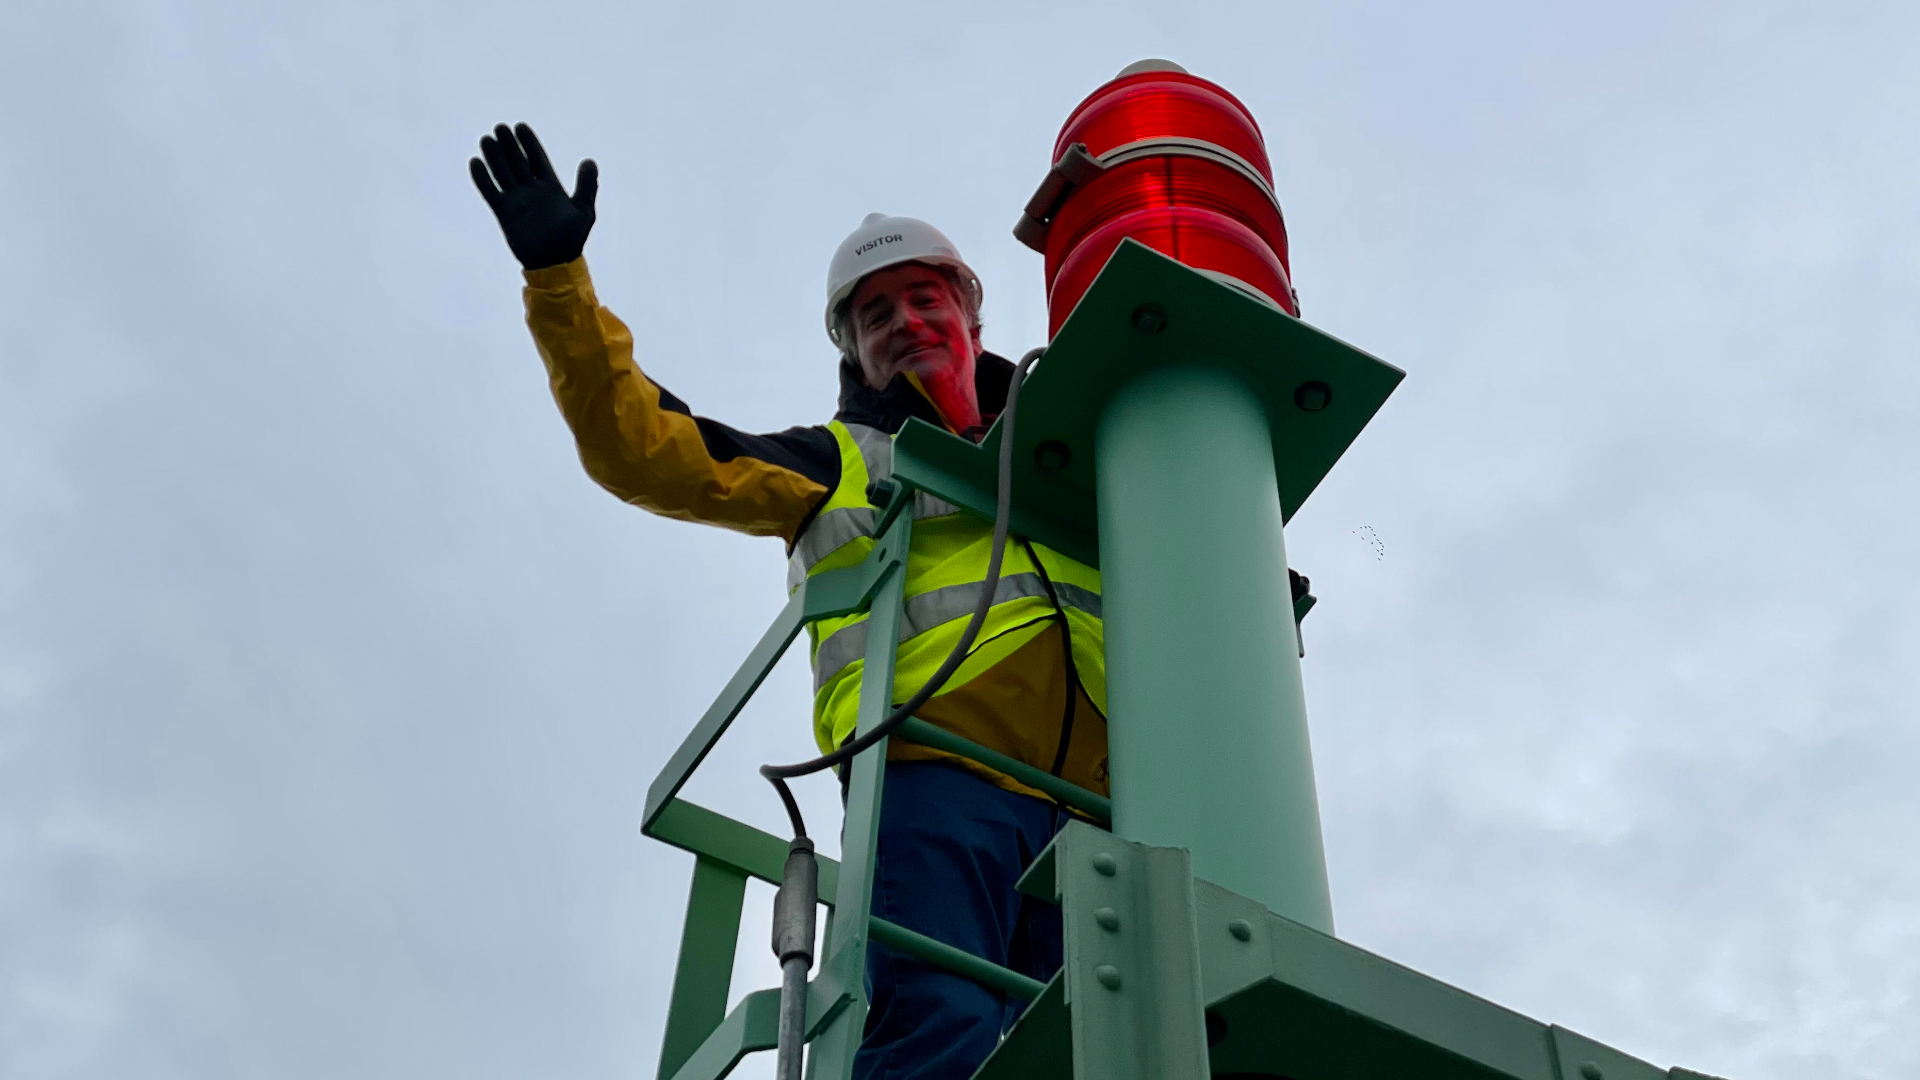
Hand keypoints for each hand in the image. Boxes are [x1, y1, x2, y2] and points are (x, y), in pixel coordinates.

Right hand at [469, 122, 597, 270]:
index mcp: (551, 188)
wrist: (553, 264)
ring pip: (502, 173)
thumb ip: (586, 186)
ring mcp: (517, 202)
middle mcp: (532, 192)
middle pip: (518, 162)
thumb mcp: (583, 211)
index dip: (529, 143)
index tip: (521, 127)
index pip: (538, 159)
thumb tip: (589, 160)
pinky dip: (482, 178)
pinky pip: (490, 192)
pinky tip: (475, 162)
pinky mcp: (504, 213)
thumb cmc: (571, 240)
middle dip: (509, 145)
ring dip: (495, 156)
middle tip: (500, 127)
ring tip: (487, 139)